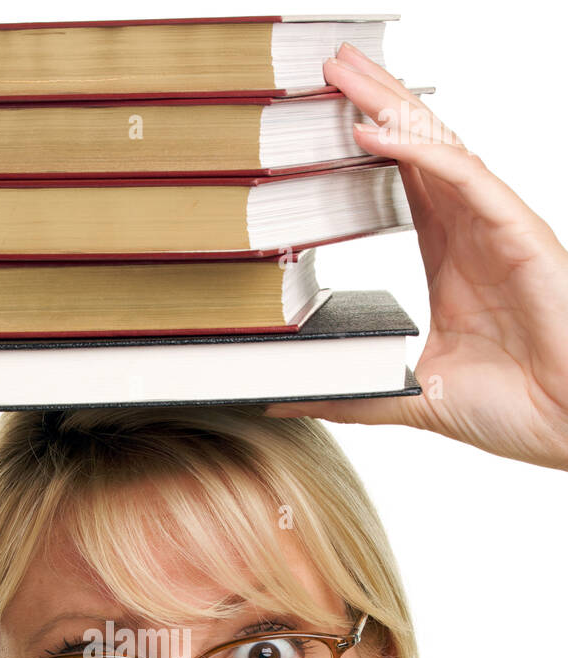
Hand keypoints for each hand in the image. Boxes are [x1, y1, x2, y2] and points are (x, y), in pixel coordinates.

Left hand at [265, 43, 567, 472]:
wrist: (564, 428)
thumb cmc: (512, 407)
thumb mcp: (408, 396)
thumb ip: (349, 392)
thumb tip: (284, 398)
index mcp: (449, 260)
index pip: (401, 183)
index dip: (366, 144)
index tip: (321, 116)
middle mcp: (472, 233)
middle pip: (417, 149)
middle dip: (375, 102)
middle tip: (329, 64)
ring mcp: (496, 228)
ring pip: (439, 148)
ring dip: (391, 107)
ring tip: (345, 74)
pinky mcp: (518, 232)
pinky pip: (466, 177)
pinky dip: (420, 150)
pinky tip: (376, 132)